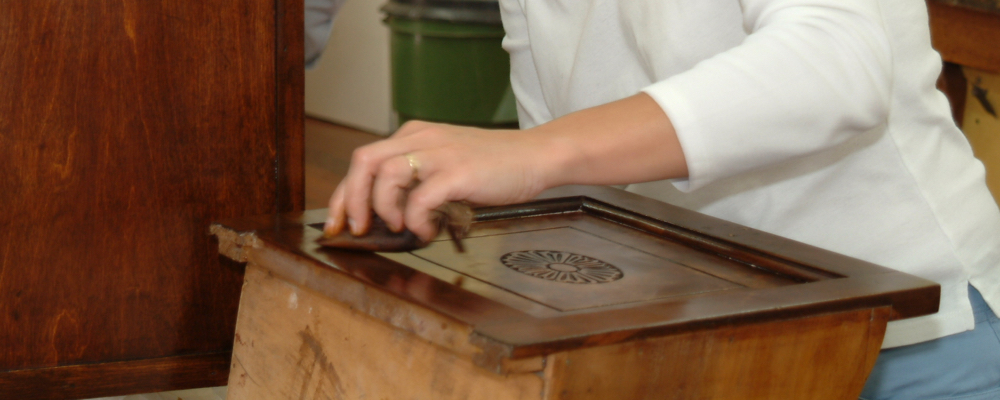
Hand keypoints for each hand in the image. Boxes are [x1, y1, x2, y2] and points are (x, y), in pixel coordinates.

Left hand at [323, 93, 685, 242]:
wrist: (537, 156)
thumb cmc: (494, 166)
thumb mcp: (446, 163)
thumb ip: (417, 179)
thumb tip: (385, 213)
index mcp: (414, 135)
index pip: (363, 159)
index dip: (343, 193)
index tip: (339, 222)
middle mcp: (421, 138)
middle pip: (364, 162)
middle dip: (351, 200)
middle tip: (358, 229)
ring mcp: (440, 153)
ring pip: (386, 176)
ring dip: (384, 208)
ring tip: (400, 227)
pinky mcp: (459, 172)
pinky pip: (422, 198)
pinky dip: (416, 219)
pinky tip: (427, 230)